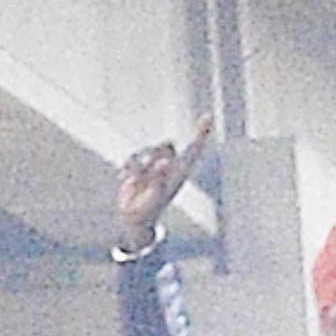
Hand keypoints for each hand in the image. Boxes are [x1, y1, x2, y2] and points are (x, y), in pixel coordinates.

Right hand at [113, 126, 210, 253]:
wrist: (134, 218)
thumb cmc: (149, 210)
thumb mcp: (156, 196)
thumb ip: (159, 178)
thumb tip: (162, 161)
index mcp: (180, 174)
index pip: (193, 150)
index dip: (200, 134)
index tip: (208, 117)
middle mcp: (169, 166)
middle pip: (167, 145)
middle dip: (156, 155)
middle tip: (151, 174)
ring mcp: (154, 164)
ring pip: (148, 151)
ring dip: (140, 167)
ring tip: (138, 184)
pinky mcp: (139, 165)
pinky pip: (132, 157)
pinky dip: (128, 169)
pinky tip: (127, 181)